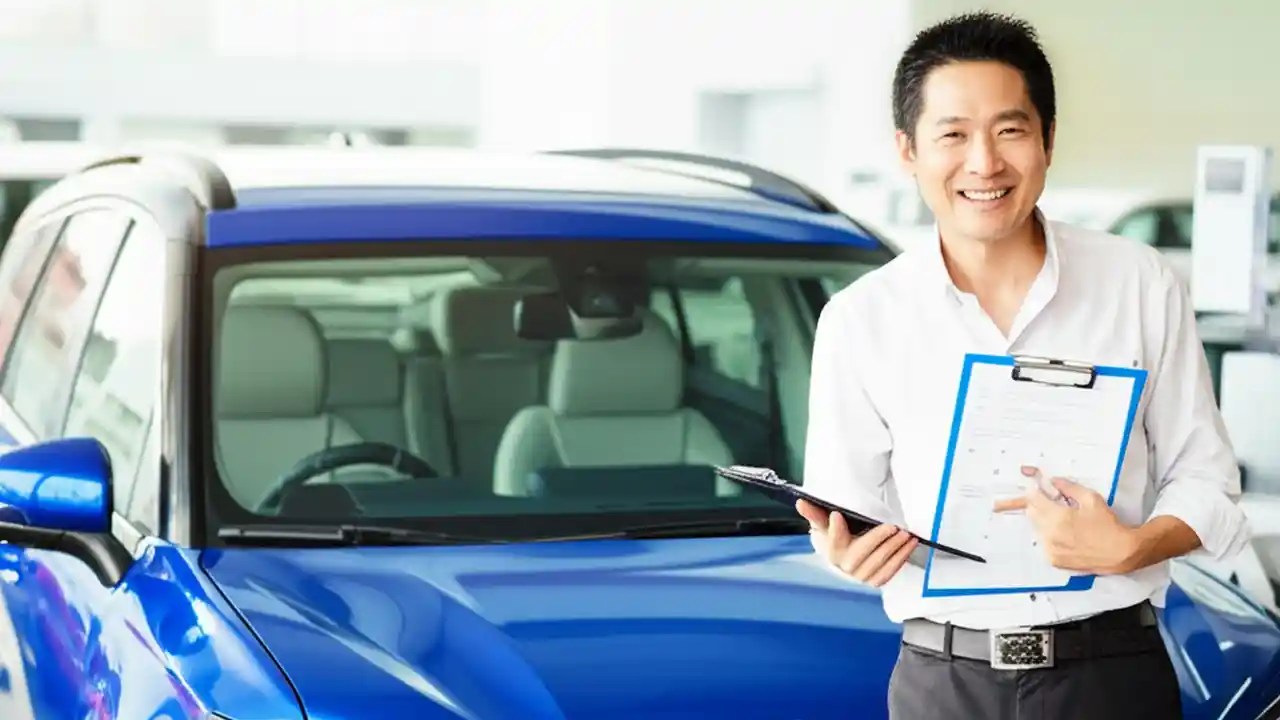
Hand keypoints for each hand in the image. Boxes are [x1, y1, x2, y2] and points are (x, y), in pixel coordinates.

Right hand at [796, 499, 918, 586]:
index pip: (831, 539)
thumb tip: (800, 502)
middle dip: (877, 540)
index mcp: (831, 549)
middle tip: (892, 527)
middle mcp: (844, 565)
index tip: (837, 515)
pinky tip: (908, 546)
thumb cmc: (836, 536)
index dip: (834, 529)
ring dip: (894, 549)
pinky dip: (900, 559)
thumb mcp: (825, 523)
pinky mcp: (873, 581)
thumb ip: (814, 513)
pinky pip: (888, 572)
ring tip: (906, 535)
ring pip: (877, 564)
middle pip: (859, 554)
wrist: (844, 558)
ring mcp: (859, 576)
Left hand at [993, 468, 1136, 573]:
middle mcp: (1050, 534)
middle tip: (1053, 504)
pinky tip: (1065, 536)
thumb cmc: (1108, 525)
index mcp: (1057, 517)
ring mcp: (1050, 549)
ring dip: (1043, 522)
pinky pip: (1043, 544)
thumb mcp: (1091, 498)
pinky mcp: (1053, 560)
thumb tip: (1053, 481)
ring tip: (1063, 522)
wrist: (1120, 553)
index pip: (1033, 499)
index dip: (1035, 491)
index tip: (1040, 489)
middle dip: (1038, 505)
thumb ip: (1069, 487)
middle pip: (1031, 513)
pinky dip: (1049, 537)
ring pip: (1036, 529)